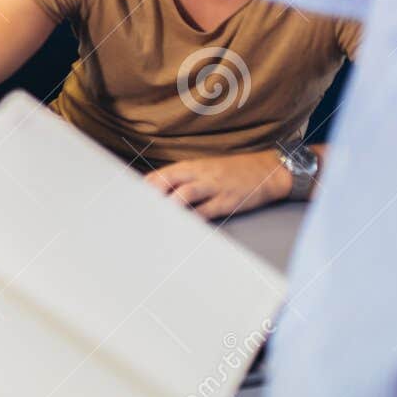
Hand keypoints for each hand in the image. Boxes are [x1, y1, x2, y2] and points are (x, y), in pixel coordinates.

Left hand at [144, 150, 292, 219]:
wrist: (267, 171)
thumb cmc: (231, 172)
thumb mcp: (204, 169)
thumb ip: (182, 180)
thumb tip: (157, 194)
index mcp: (189, 167)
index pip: (158, 176)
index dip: (142, 189)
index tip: (128, 202)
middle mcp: (198, 174)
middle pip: (165, 182)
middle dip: (149, 198)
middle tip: (136, 214)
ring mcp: (213, 187)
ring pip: (183, 196)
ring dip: (168, 208)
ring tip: (154, 222)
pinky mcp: (226, 201)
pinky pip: (205, 211)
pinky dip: (192, 221)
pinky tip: (182, 229)